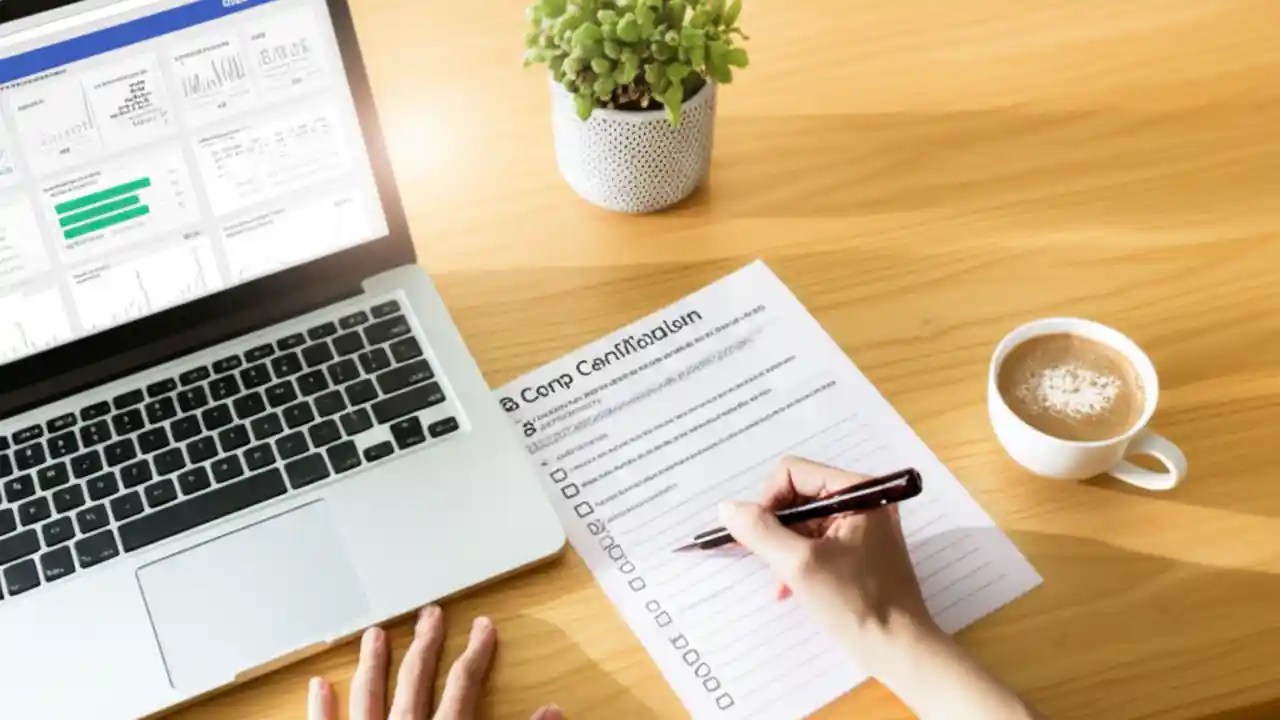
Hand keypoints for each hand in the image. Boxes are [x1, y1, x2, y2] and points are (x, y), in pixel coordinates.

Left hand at [307, 605, 563, 719]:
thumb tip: (554, 710)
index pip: (463, 685)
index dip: (476, 653)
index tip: (484, 626)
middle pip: (414, 681)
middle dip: (425, 646)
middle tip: (430, 614)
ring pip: (366, 696)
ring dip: (371, 664)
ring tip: (374, 635)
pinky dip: (320, 708)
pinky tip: (318, 684)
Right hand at [720, 457, 1040, 719]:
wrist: (900, 649)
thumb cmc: (856, 604)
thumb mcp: (800, 565)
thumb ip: (760, 531)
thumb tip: (727, 507)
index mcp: (857, 491)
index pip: (794, 473)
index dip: (768, 500)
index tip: (755, 535)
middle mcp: (862, 501)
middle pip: (798, 496)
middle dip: (776, 527)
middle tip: (764, 559)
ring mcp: (862, 526)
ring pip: (804, 522)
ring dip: (785, 548)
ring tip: (780, 581)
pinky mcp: (859, 551)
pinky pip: (817, 542)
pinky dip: (798, 560)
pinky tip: (790, 587)